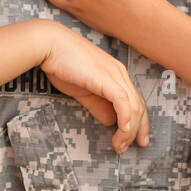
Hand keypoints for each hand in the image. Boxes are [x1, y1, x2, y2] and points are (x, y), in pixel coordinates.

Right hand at [35, 20, 149, 153]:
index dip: (140, 121)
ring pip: (134, 107)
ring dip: (130, 130)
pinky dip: (125, 121)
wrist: (50, 45)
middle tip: (137, 146)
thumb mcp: (84, 91)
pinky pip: (123, 103)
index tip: (137, 138)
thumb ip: (98, 105)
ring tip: (120, 145)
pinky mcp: (107, 78)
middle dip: (140, 129)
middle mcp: (120, 73)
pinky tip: (121, 133)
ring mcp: (115, 75)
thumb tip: (110, 121)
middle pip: (139, 105)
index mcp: (116, 74)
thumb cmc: (62, 64)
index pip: (135, 100)